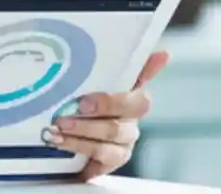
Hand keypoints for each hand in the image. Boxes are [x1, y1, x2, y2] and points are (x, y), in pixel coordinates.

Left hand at [47, 50, 169, 180]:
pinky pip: (98, 166)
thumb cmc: (100, 91)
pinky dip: (80, 158)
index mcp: (136, 103)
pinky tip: (63, 149)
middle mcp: (131, 127)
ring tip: (56, 135)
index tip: (83, 102)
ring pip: (105, 149)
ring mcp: (122, 148)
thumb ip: (134, 66)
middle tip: (62, 119)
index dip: (110, 104)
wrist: (86, 117)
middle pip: (116, 130)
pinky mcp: (109, 164)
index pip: (138, 104)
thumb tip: (164, 54)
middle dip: (86, 126)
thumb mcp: (111, 75)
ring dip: (78, 142)